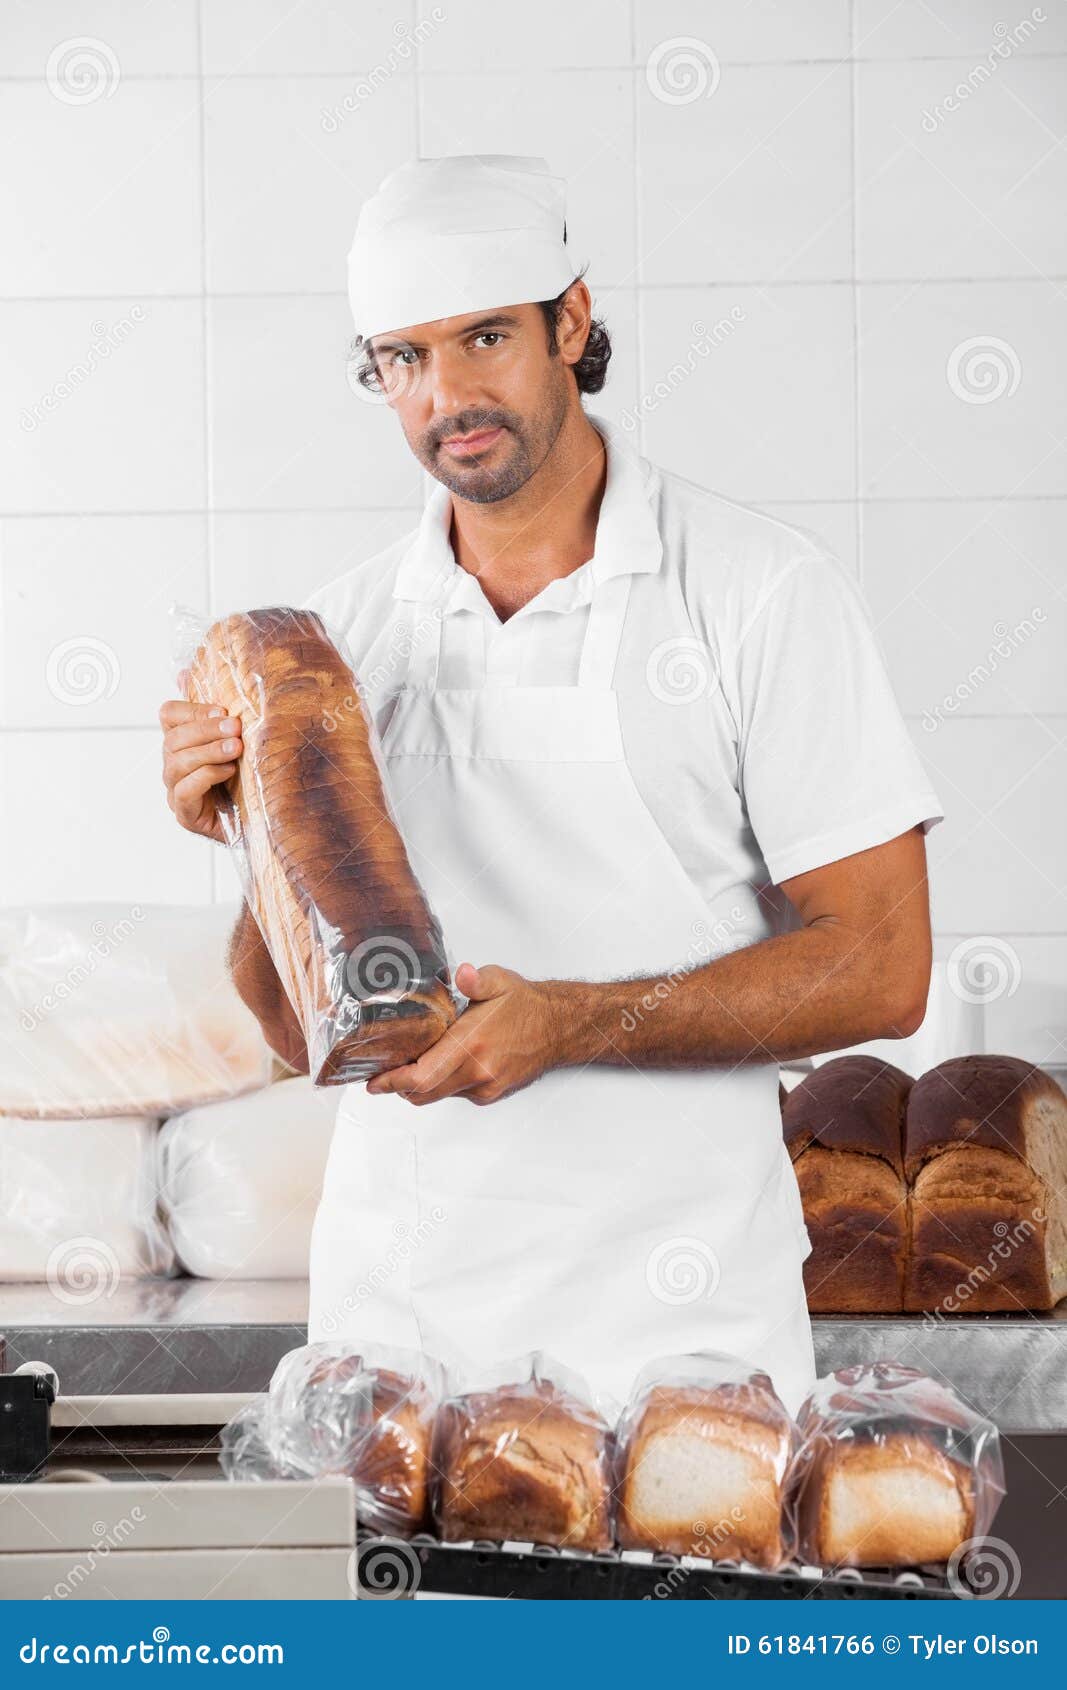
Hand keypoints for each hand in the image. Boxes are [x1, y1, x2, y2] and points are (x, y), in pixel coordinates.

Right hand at [159, 674, 243, 844]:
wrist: (261, 822)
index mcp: (183, 742)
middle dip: (205, 730)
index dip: (192, 709)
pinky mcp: (185, 815)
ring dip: (208, 752)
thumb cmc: (247, 779)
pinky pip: (184, 791)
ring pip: (176, 763)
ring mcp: (176, 791)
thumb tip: (189, 672)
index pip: (168, 714)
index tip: (223, 710)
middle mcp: (174, 765)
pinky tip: (228, 772)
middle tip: (235, 727)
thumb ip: (222, 712)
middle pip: (172, 738)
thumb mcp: (241, 740)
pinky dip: (206, 777)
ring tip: (236, 749)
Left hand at [365, 962, 564, 1105]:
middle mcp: (478, 1072)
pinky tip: (440, 1064)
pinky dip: (442, 1083)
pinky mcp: (491, 1094)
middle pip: (423, 1093)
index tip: (374, 1080)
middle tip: (381, 1074)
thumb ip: (476, 979)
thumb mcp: (499, 981)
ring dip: (420, 1085)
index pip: (422, 1076)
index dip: (392, 1081)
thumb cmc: (526, 1006)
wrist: (558, 1028)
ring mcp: (485, 1087)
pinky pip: (456, 1093)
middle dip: (398, 1086)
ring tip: (408, 1066)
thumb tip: (462, 974)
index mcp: (473, 1044)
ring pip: (438, 1095)